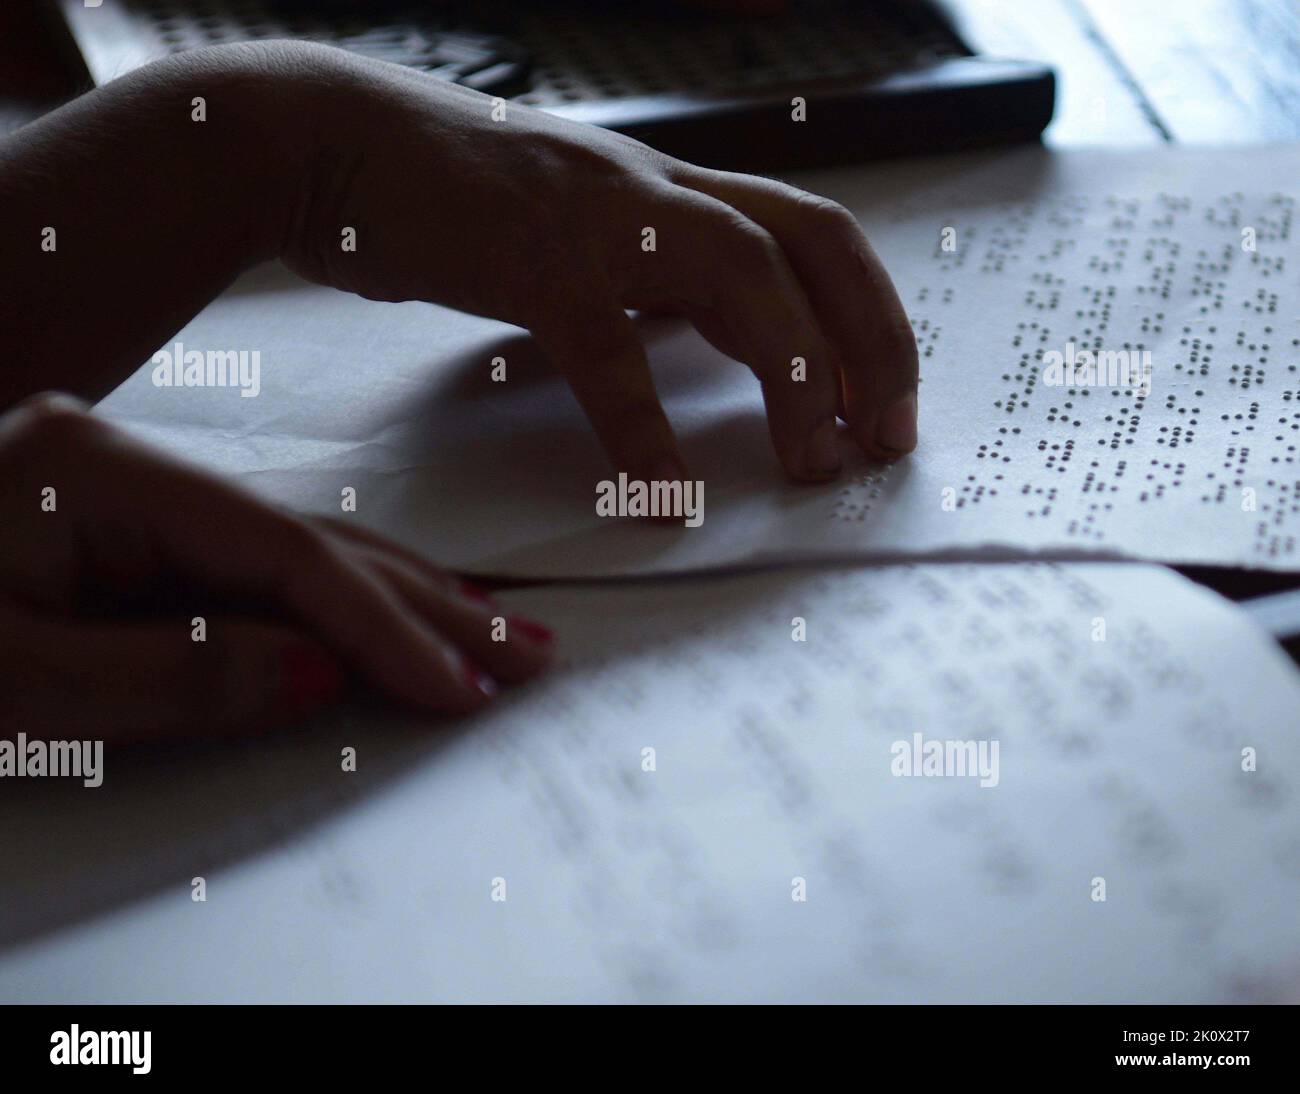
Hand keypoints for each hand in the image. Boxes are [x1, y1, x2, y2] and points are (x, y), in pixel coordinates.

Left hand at [0, 394, 552, 742]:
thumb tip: (314, 674)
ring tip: (488, 630)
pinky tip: (395, 608)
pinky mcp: (130, 527)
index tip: (450, 680)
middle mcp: (126, 467)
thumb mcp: (10, 677)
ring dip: (401, 595)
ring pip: (299, 546)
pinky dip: (338, 599)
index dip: (377, 622)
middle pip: (312, 536)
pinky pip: (259, 567)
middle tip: (516, 649)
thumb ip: (173, 675)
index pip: (280, 553)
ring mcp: (131, 492)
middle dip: (423, 602)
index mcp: (94, 471)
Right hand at [280, 43, 917, 482]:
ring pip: (743, 273)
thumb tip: (709, 340)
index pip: (812, 234)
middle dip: (872, 341)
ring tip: (810, 462)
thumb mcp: (580, 233)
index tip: (883, 406)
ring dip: (796, 374)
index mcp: (674, 192)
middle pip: (813, 239)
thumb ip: (648, 277)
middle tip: (882, 440)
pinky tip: (665, 495)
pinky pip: (608, 350)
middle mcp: (657, 192)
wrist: (334, 144)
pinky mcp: (528, 256)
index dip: (870, 318)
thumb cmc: (455, 200)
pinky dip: (645, 430)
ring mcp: (597, 217)